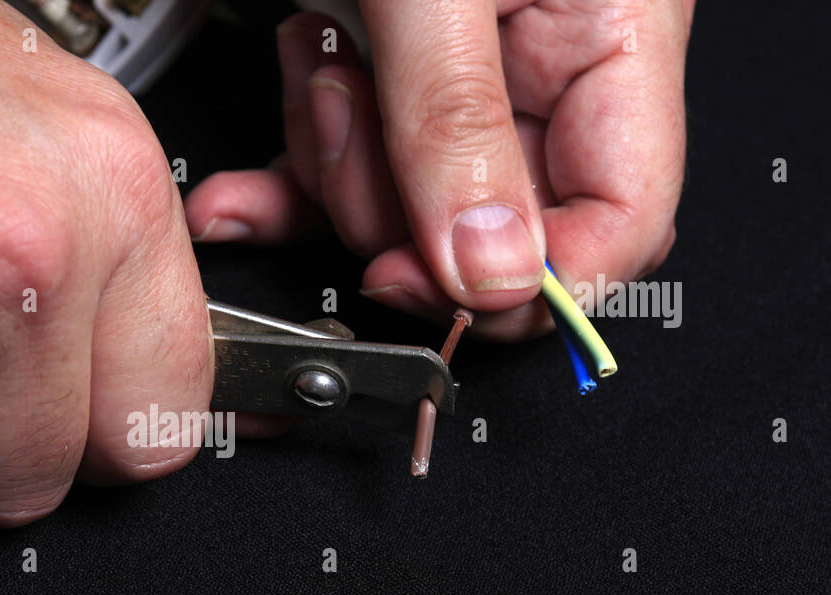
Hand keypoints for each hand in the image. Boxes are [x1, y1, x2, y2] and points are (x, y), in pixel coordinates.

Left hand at [186, 0, 692, 340]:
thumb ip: (459, 126)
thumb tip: (491, 273)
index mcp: (612, 32)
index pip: (622, 217)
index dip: (541, 278)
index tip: (450, 292)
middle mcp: (543, 65)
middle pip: (494, 227)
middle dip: (404, 208)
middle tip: (361, 132)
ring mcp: (458, 79)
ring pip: (406, 211)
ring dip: (336, 173)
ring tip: (322, 71)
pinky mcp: (382, 81)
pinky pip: (343, 177)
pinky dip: (285, 186)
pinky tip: (242, 198)